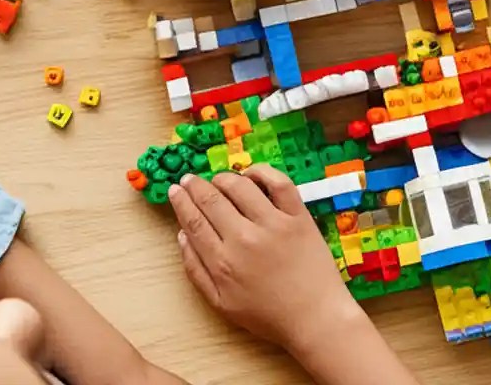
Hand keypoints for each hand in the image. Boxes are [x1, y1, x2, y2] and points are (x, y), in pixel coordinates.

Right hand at [167, 166, 363, 353]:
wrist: (315, 318)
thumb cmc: (268, 315)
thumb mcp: (221, 303)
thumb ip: (196, 270)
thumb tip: (182, 235)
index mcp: (222, 261)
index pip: (194, 221)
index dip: (181, 202)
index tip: (174, 190)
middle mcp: (244, 237)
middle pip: (211, 200)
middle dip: (195, 186)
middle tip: (188, 179)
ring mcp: (273, 224)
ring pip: (240, 186)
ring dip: (222, 178)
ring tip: (217, 179)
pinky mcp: (298, 217)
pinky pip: (279, 183)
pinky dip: (262, 172)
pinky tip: (250, 174)